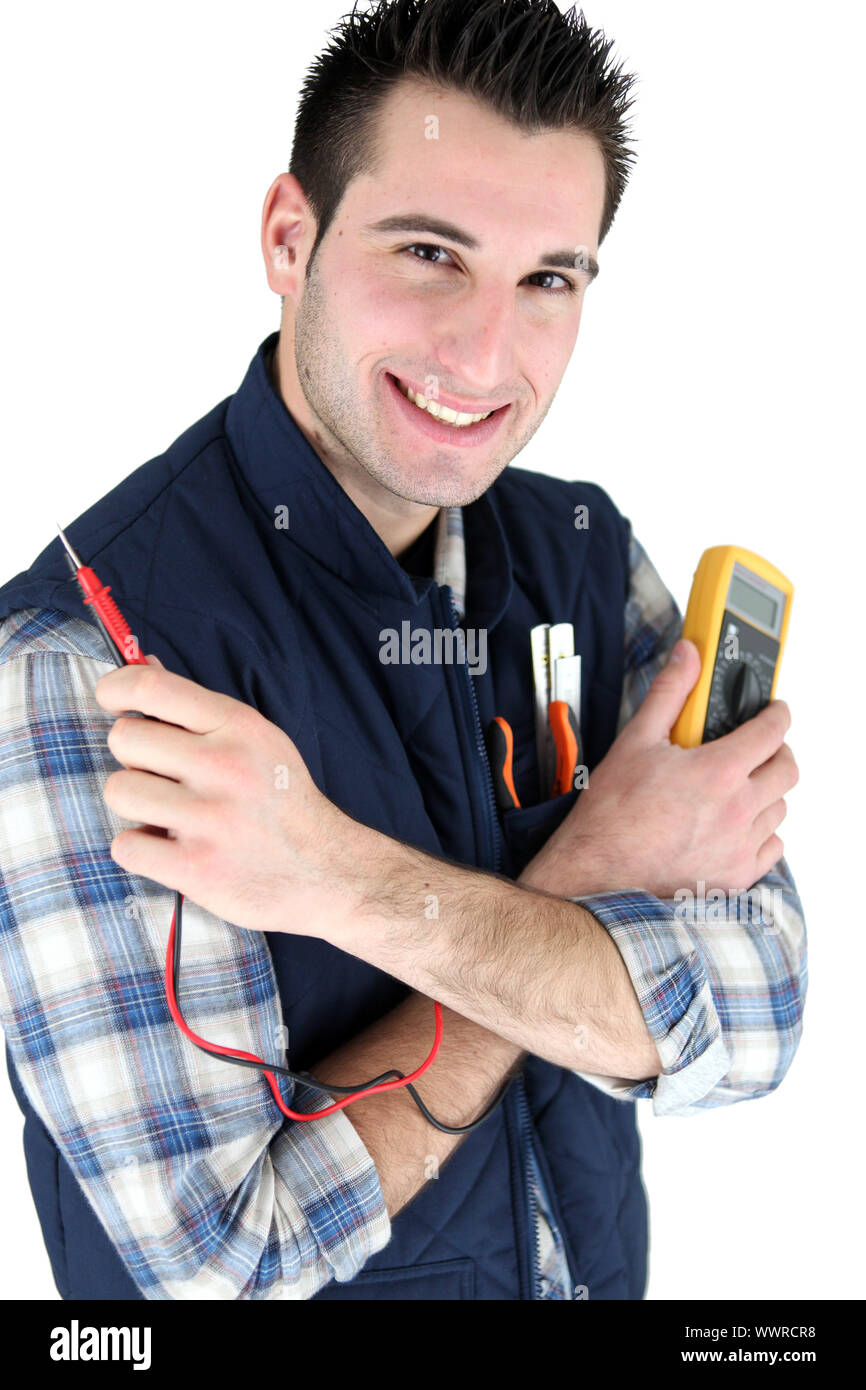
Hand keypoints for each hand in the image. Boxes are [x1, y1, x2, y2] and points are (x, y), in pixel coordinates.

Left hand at [95, 655, 361, 933]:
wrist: (326, 871)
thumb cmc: (281, 801)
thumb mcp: (255, 739)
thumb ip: (196, 707)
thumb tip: (141, 664)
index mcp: (238, 727)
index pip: (151, 687)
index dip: (116, 687)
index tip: (111, 700)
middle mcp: (224, 766)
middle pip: (124, 739)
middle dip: (134, 758)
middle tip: (164, 777)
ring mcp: (209, 819)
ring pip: (118, 791)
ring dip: (136, 805)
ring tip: (169, 814)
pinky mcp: (196, 868)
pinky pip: (124, 846)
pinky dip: (141, 849)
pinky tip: (170, 848)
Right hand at [520, 639, 798, 899]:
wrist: (596, 873)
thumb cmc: (611, 814)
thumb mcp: (636, 741)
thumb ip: (669, 692)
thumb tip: (687, 655)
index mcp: (718, 771)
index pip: (772, 731)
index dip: (777, 714)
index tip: (774, 711)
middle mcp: (738, 810)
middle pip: (787, 770)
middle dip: (778, 751)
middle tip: (760, 748)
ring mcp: (741, 846)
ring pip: (779, 808)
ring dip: (766, 792)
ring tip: (738, 787)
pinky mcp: (737, 875)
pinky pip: (772, 847)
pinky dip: (762, 832)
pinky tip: (735, 825)